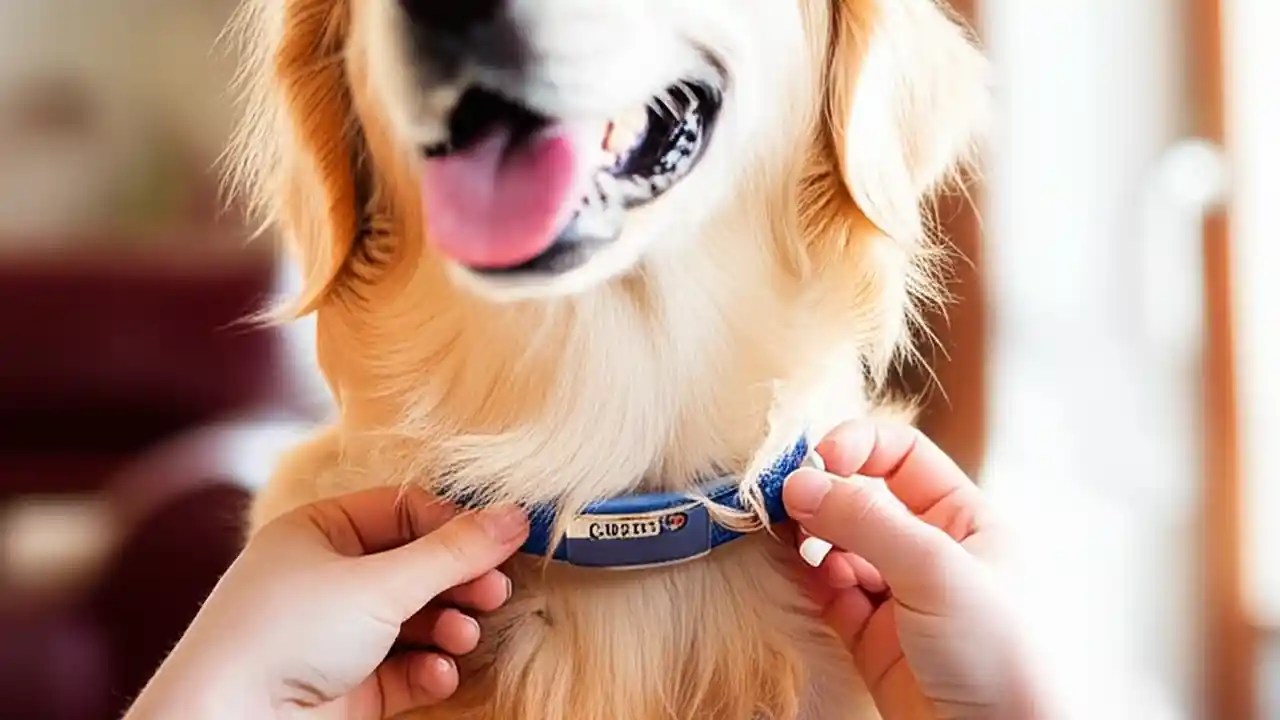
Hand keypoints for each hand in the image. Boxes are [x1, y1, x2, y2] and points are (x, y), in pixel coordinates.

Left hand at [125, 487, 528, 719]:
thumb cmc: (286, 634)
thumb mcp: (379, 583)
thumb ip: (454, 552)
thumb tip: (517, 515)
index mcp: (321, 532)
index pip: (405, 511)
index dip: (455, 526)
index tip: (503, 542)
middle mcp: (328, 578)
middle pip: (417, 567)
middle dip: (458, 582)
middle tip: (495, 593)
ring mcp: (338, 635)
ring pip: (416, 620)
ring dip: (448, 627)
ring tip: (462, 636)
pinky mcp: (348, 686)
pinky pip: (405, 668)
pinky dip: (429, 669)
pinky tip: (440, 674)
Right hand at [784, 422, 1051, 719]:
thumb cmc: (1001, 655)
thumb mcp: (937, 570)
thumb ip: (865, 520)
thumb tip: (798, 481)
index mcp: (966, 520)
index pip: (902, 455)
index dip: (857, 446)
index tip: (818, 460)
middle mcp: (931, 550)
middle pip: (861, 497)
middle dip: (822, 491)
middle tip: (782, 498)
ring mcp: (898, 594)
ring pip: (837, 544)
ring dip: (808, 534)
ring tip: (787, 536)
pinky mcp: (870, 637)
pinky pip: (826, 591)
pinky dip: (807, 577)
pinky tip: (798, 571)